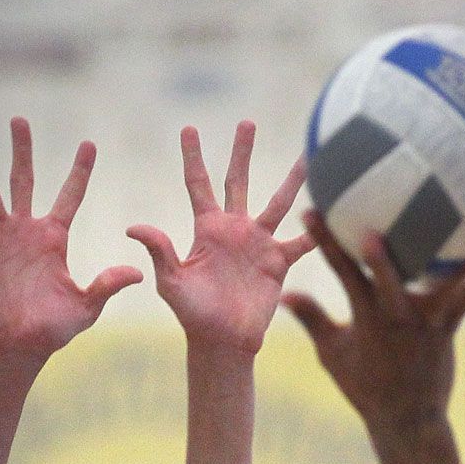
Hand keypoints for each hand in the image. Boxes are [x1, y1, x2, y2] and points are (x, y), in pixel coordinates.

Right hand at [0, 117, 142, 365]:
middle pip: (24, 181)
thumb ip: (108, 285)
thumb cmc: (53, 330)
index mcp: (54, 240)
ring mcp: (1, 240)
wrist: (20, 348)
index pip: (70, 197)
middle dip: (22, 151)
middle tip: (19, 119)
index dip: (80, 172)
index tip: (89, 144)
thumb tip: (137, 273)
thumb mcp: (86, 306)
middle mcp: (27, 232)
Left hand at [127, 122, 312, 355]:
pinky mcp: (278, 263)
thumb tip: (133, 227)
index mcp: (207, 229)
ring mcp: (258, 244)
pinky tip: (331, 212)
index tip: (188, 128)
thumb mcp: (171, 282)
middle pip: (238, 181)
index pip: (198, 184)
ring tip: (308, 155)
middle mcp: (234, 230)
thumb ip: (159, 252)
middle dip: (242, 151)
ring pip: (278, 203)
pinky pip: (301, 243)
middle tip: (246, 122)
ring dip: (292, 180)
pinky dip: (316, 230)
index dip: (193, 157)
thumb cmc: (193, 315)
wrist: (222, 341)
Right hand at [283, 212, 464, 445]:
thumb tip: (284, 293)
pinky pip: (464, 304)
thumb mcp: (332, 353)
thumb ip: (312, 319)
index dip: (325, 242)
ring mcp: (421, 325)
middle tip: (368, 235)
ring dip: (442, 269)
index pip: (340, 274)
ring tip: (459, 238)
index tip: (311, 209)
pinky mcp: (445, 331)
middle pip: (383, 283)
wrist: (405, 420)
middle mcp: (392, 319)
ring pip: (432, 290)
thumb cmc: (366, 384)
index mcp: (363, 318)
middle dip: (375, 262)